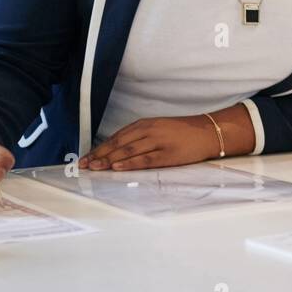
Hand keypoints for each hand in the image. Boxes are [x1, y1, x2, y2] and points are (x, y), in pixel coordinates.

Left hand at [79, 116, 217, 170]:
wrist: (207, 132)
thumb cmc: (183, 132)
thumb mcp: (159, 128)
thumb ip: (140, 136)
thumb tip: (118, 150)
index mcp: (145, 124)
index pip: (117, 137)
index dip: (100, 148)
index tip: (86, 157)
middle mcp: (149, 131)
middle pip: (119, 144)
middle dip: (99, 155)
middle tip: (84, 165)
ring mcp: (158, 142)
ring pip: (128, 151)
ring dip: (109, 160)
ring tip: (95, 167)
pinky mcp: (167, 154)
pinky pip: (144, 159)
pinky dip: (129, 163)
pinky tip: (117, 167)